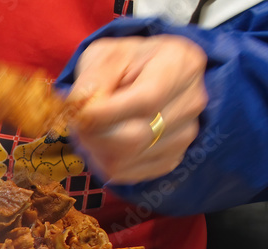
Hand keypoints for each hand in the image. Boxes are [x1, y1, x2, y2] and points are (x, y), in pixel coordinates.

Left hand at [68, 35, 206, 183]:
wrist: (146, 76)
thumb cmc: (124, 63)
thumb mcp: (105, 55)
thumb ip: (93, 79)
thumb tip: (81, 108)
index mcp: (180, 64)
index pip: (147, 100)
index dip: (107, 114)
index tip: (79, 115)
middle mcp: (192, 101)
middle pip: (137, 137)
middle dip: (95, 136)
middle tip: (76, 125)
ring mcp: (186, 133)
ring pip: (127, 159)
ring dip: (96, 150)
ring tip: (90, 130)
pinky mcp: (172, 158)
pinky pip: (128, 174)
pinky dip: (106, 162)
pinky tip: (102, 143)